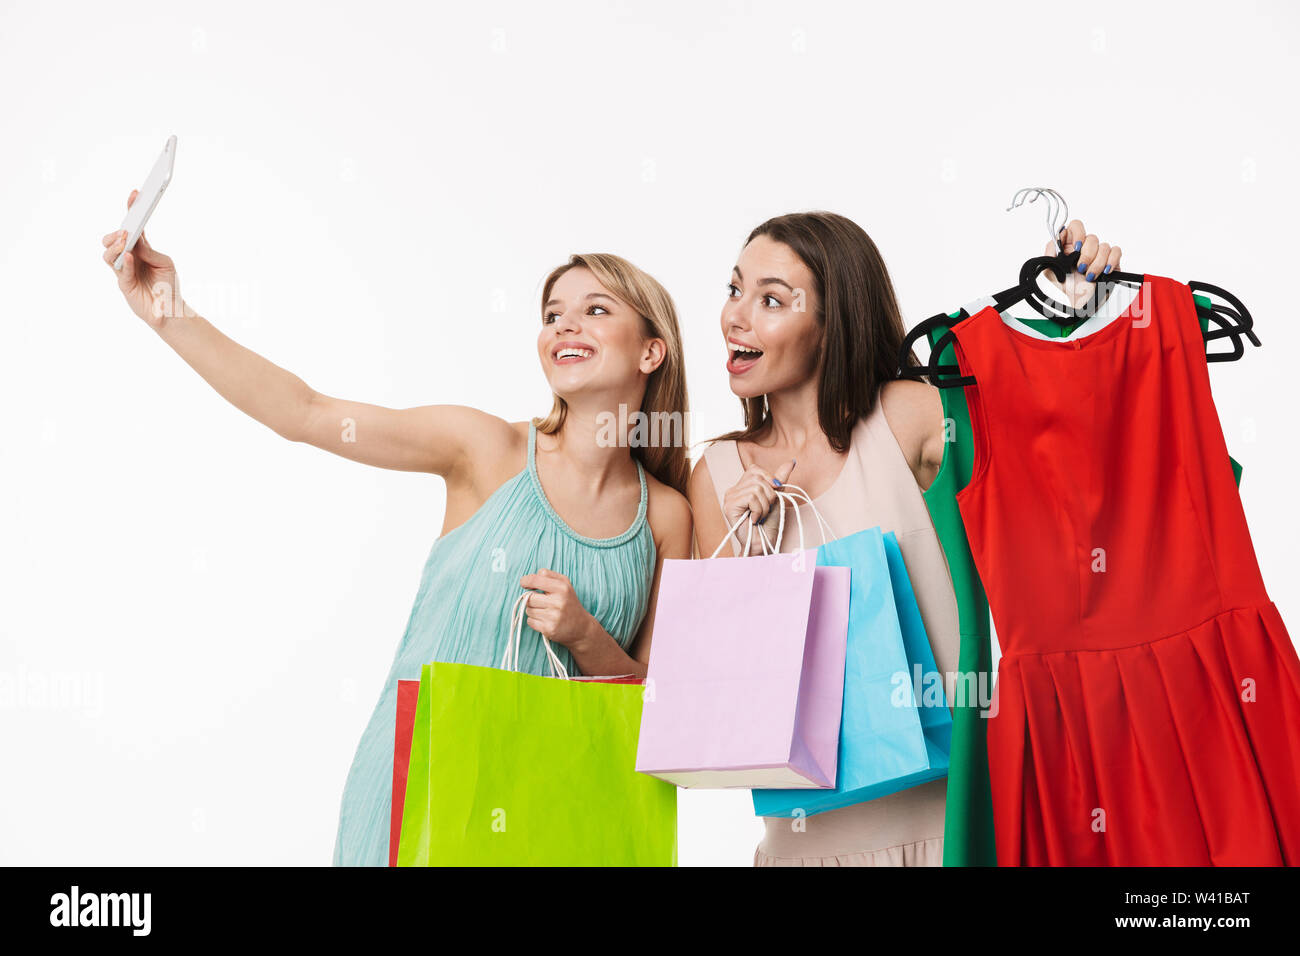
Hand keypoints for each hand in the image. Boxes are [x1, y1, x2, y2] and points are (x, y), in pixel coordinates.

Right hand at [101, 189, 193, 328]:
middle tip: (125, 229)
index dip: (131, 209)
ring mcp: (124, 270)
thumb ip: (151, 251)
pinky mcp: (124, 284)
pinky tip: (130, 256)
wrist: (170, 309)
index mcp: (141, 248)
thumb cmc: (168, 284)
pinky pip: (120, 271)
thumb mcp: (165, 263)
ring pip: (109, 254)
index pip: (133, 226)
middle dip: (116, 232)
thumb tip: (136, 240)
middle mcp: (129, 257)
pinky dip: (125, 262)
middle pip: (112, 239)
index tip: (135, 193)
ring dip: (116, 245)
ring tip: (125, 240)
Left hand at [518, 569, 596, 648]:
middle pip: (530, 597)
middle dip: (532, 599)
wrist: (581, 627)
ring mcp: (553, 616)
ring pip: (528, 610)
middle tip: (541, 602)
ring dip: (533, 610)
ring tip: (545, 611)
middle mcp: (558, 602)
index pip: (536, 580)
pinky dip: (534, 621)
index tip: (524, 583)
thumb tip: (529, 580)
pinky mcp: (549, 629)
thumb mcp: (564, 584)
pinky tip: (545, 620)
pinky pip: (530, 621)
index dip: (526, 580)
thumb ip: (548, 576)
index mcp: (562, 588)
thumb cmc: (569, 603)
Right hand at [721, 458, 795, 542]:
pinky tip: (755, 519)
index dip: (768, 480)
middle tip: (766, 509)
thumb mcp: (776, 496)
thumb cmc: (769, 523)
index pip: (755, 470)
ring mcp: (729, 498)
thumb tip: (792, 461)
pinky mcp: (729, 506)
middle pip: (757, 478)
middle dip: (769, 495)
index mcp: (741, 486)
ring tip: (761, 515)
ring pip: (756, 488)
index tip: (773, 496)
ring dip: (765, 505)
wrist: (764, 542)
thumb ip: (780, 479)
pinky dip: (759, 509)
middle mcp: (733, 490)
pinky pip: (751, 497)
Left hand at [1043, 219, 1122, 308]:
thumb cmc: (1067, 287)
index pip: (1076, 226)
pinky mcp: (1112, 260)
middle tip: (1081, 269)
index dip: (1078, 233)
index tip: (1076, 247)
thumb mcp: (1051, 271)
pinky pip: (1116, 251)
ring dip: (1097, 263)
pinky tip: (1105, 271)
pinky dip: (1110, 261)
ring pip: (1104, 246)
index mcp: (1070, 246)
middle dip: (1087, 255)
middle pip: (1092, 238)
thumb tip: (1056, 237)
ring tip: (1090, 277)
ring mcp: (1099, 253)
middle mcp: (1085, 247)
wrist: (1081, 303)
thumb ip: (1050, 253)